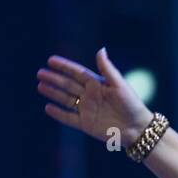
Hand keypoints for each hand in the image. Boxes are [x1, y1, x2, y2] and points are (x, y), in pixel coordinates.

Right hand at [37, 48, 153, 148]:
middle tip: (40, 73)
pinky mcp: (86, 124)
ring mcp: (87, 110)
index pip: (77, 73)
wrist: (137, 128)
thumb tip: (100, 49)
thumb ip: (107, 69)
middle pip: (68, 85)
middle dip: (54, 79)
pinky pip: (68, 118)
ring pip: (65, 99)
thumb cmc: (131, 104)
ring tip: (40, 86)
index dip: (64, 67)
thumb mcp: (119, 84)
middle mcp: (90, 96)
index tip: (50, 60)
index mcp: (97, 84)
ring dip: (53, 93)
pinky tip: (48, 107)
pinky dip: (58, 113)